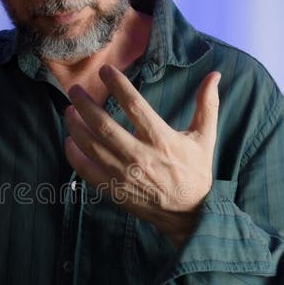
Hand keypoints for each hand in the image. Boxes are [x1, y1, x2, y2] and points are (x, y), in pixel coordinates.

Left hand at [63, 65, 219, 248]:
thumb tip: (215, 75)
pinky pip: (87, 171)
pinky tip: (69, 140)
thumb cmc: (195, 171)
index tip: (105, 71)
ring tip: (68, 110)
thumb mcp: (204, 137)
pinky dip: (74, 155)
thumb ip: (207, 105)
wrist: (188, 213)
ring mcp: (124, 175)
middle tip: (75, 89)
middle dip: (85, 104)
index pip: (134, 106)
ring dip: (75, 126)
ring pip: (91, 146)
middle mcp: (140, 156)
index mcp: (161, 139)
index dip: (118, 85)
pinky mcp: (114, 190)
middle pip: (104, 125)